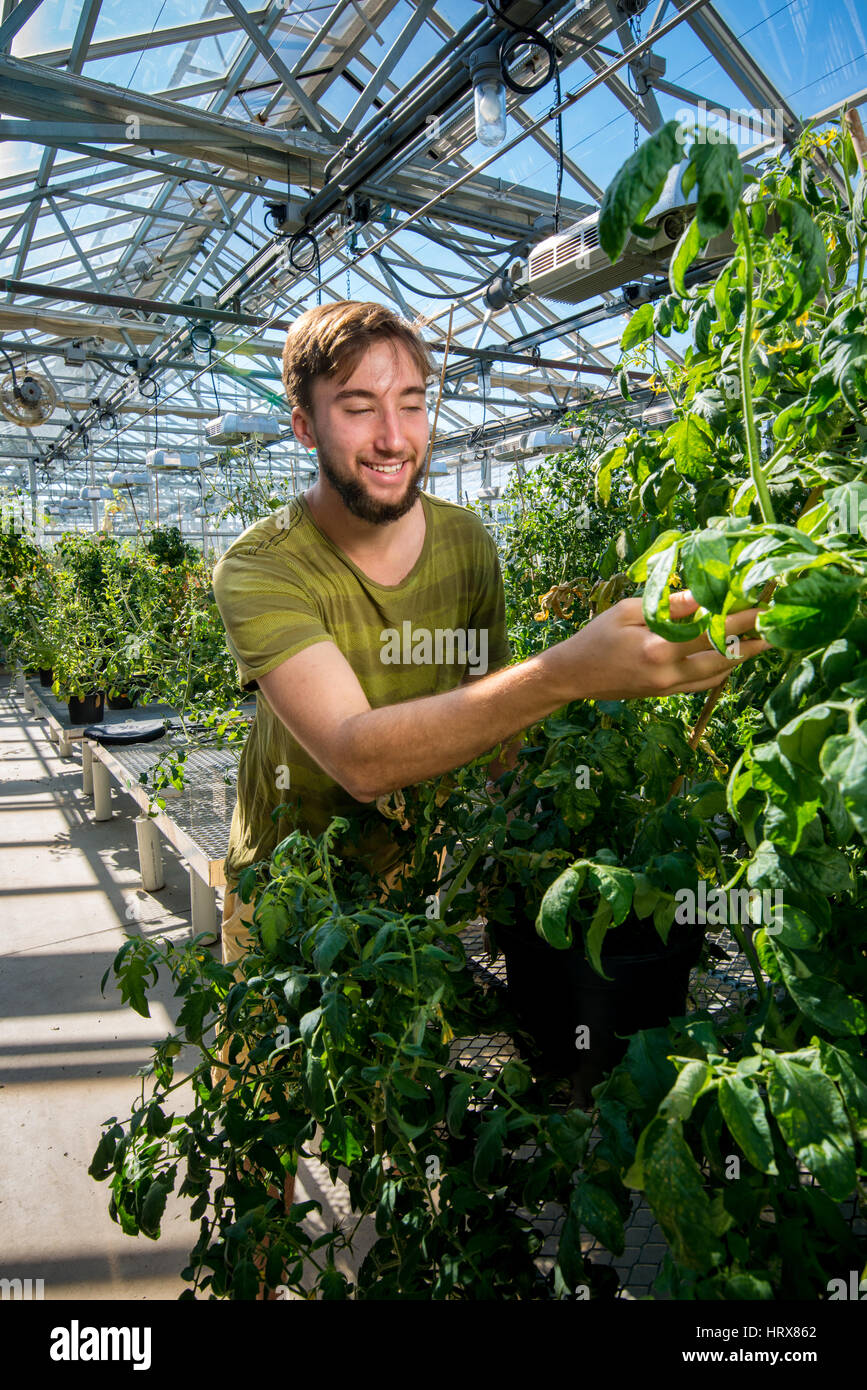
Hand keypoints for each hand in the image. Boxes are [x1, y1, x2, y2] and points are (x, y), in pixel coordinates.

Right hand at [546, 589, 770, 702]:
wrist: (573, 676)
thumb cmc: (596, 637)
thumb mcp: (628, 611)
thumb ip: (669, 607)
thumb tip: (704, 597)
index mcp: (659, 648)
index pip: (712, 631)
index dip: (743, 618)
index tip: (764, 605)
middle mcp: (669, 672)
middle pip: (723, 658)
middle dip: (752, 643)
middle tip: (776, 629)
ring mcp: (668, 687)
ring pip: (716, 675)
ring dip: (740, 658)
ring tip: (762, 642)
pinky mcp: (664, 694)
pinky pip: (701, 684)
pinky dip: (720, 671)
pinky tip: (731, 659)